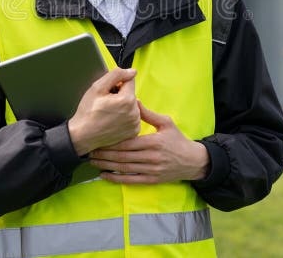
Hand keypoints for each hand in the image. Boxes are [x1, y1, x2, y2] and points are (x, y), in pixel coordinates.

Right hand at [68, 68, 139, 155]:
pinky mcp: (134, 131)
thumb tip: (132, 71)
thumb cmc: (88, 113)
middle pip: (131, 93)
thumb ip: (116, 75)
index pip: (129, 80)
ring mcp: (135, 124)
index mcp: (127, 100)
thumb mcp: (97, 88)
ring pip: (132, 105)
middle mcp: (135, 113)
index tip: (108, 92)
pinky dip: (125, 117)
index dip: (117, 83)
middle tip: (106, 104)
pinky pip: (133, 117)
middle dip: (120, 95)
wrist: (83, 136)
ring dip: (123, 106)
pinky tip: (113, 120)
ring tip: (108, 113)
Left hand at [89, 100, 209, 183]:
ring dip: (106, 165)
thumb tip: (134, 101)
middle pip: (123, 156)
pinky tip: (104, 175)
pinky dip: (116, 179)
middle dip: (104, 154)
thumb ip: (148, 114)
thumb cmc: (178, 140)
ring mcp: (151, 170)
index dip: (111, 142)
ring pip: (124, 168)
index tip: (98, 139)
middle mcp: (151, 157)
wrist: (193, 161)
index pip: (128, 143)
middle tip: (89, 150)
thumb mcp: (166, 123)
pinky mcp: (151, 180)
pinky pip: (131, 180)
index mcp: (153, 142)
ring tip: (92, 161)